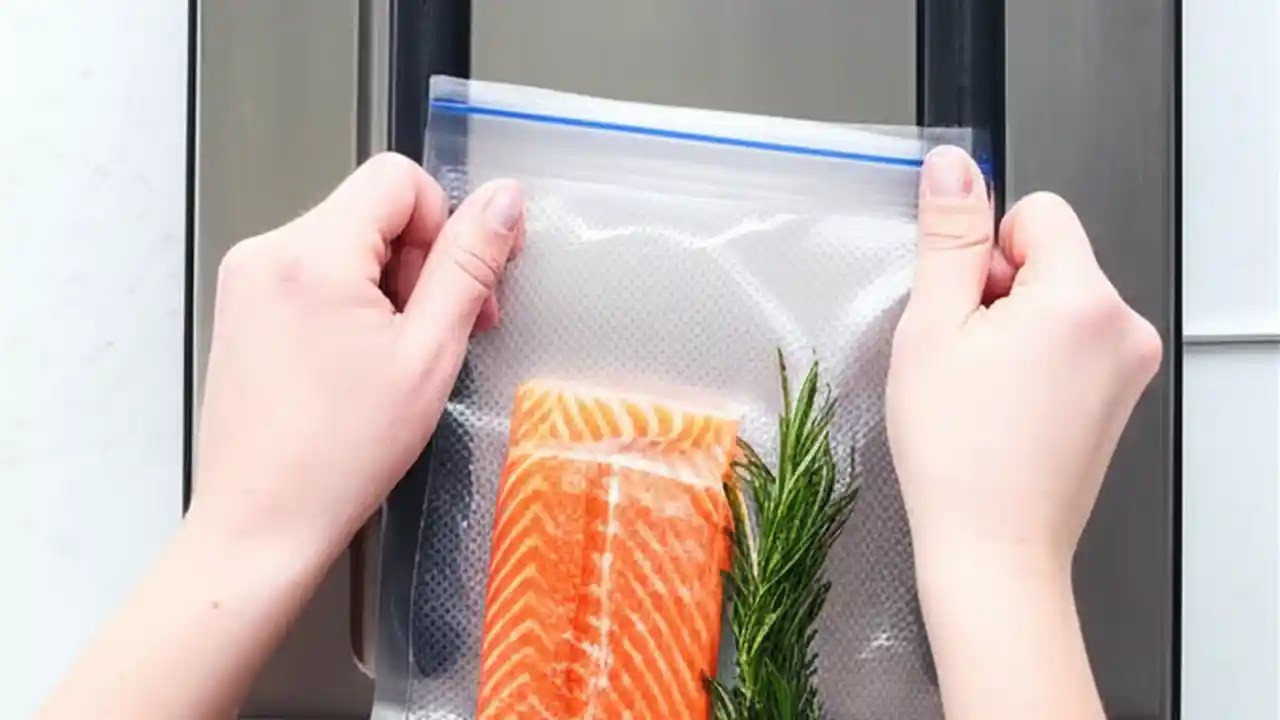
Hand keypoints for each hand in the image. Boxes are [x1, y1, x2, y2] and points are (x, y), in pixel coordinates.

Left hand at [191, 152, 523, 560]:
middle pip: (372, 210)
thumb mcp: (429, 354)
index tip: (459, 286)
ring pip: (346, 242)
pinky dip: (351, 302)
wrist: (260, 522)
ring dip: (388, 286)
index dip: (445, 225)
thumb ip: (469, 266)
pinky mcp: (242, 306)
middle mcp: (268, 251)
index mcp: (312, 253)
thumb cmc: (341, 455)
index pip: (398, 179)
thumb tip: (503, 200)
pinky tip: (361, 362)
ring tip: (399, 357)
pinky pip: (314, 272)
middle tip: (441, 333)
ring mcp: (247, 279)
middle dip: (420, 262)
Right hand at [888, 146, 1160, 573]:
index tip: (965, 308)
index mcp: (1082, 299)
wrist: (992, 549)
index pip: (1037, 210)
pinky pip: (1072, 343)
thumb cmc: (959, 456)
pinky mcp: (1120, 395)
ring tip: (984, 390)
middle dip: (1001, 292)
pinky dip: (1036, 361)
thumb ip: (950, 235)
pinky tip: (1005, 408)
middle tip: (965, 357)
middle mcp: (1123, 327)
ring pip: (1058, 301)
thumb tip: (956, 167)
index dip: (985, 251)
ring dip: (1016, 329)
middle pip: (1051, 256)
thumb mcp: (932, 327)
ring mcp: (1128, 365)